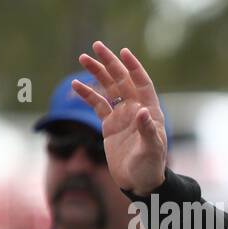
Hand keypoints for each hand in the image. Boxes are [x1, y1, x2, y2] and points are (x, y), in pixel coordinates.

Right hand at [73, 41, 166, 193]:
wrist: (140, 183)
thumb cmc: (151, 168)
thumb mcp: (151, 150)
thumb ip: (147, 131)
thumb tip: (143, 112)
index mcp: (151, 112)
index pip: (142, 84)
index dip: (133, 68)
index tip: (123, 52)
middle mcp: (137, 110)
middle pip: (123, 81)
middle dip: (111, 63)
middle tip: (96, 46)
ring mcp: (123, 116)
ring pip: (109, 89)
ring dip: (98, 73)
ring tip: (83, 58)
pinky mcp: (110, 125)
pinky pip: (98, 104)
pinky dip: (88, 94)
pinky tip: (76, 84)